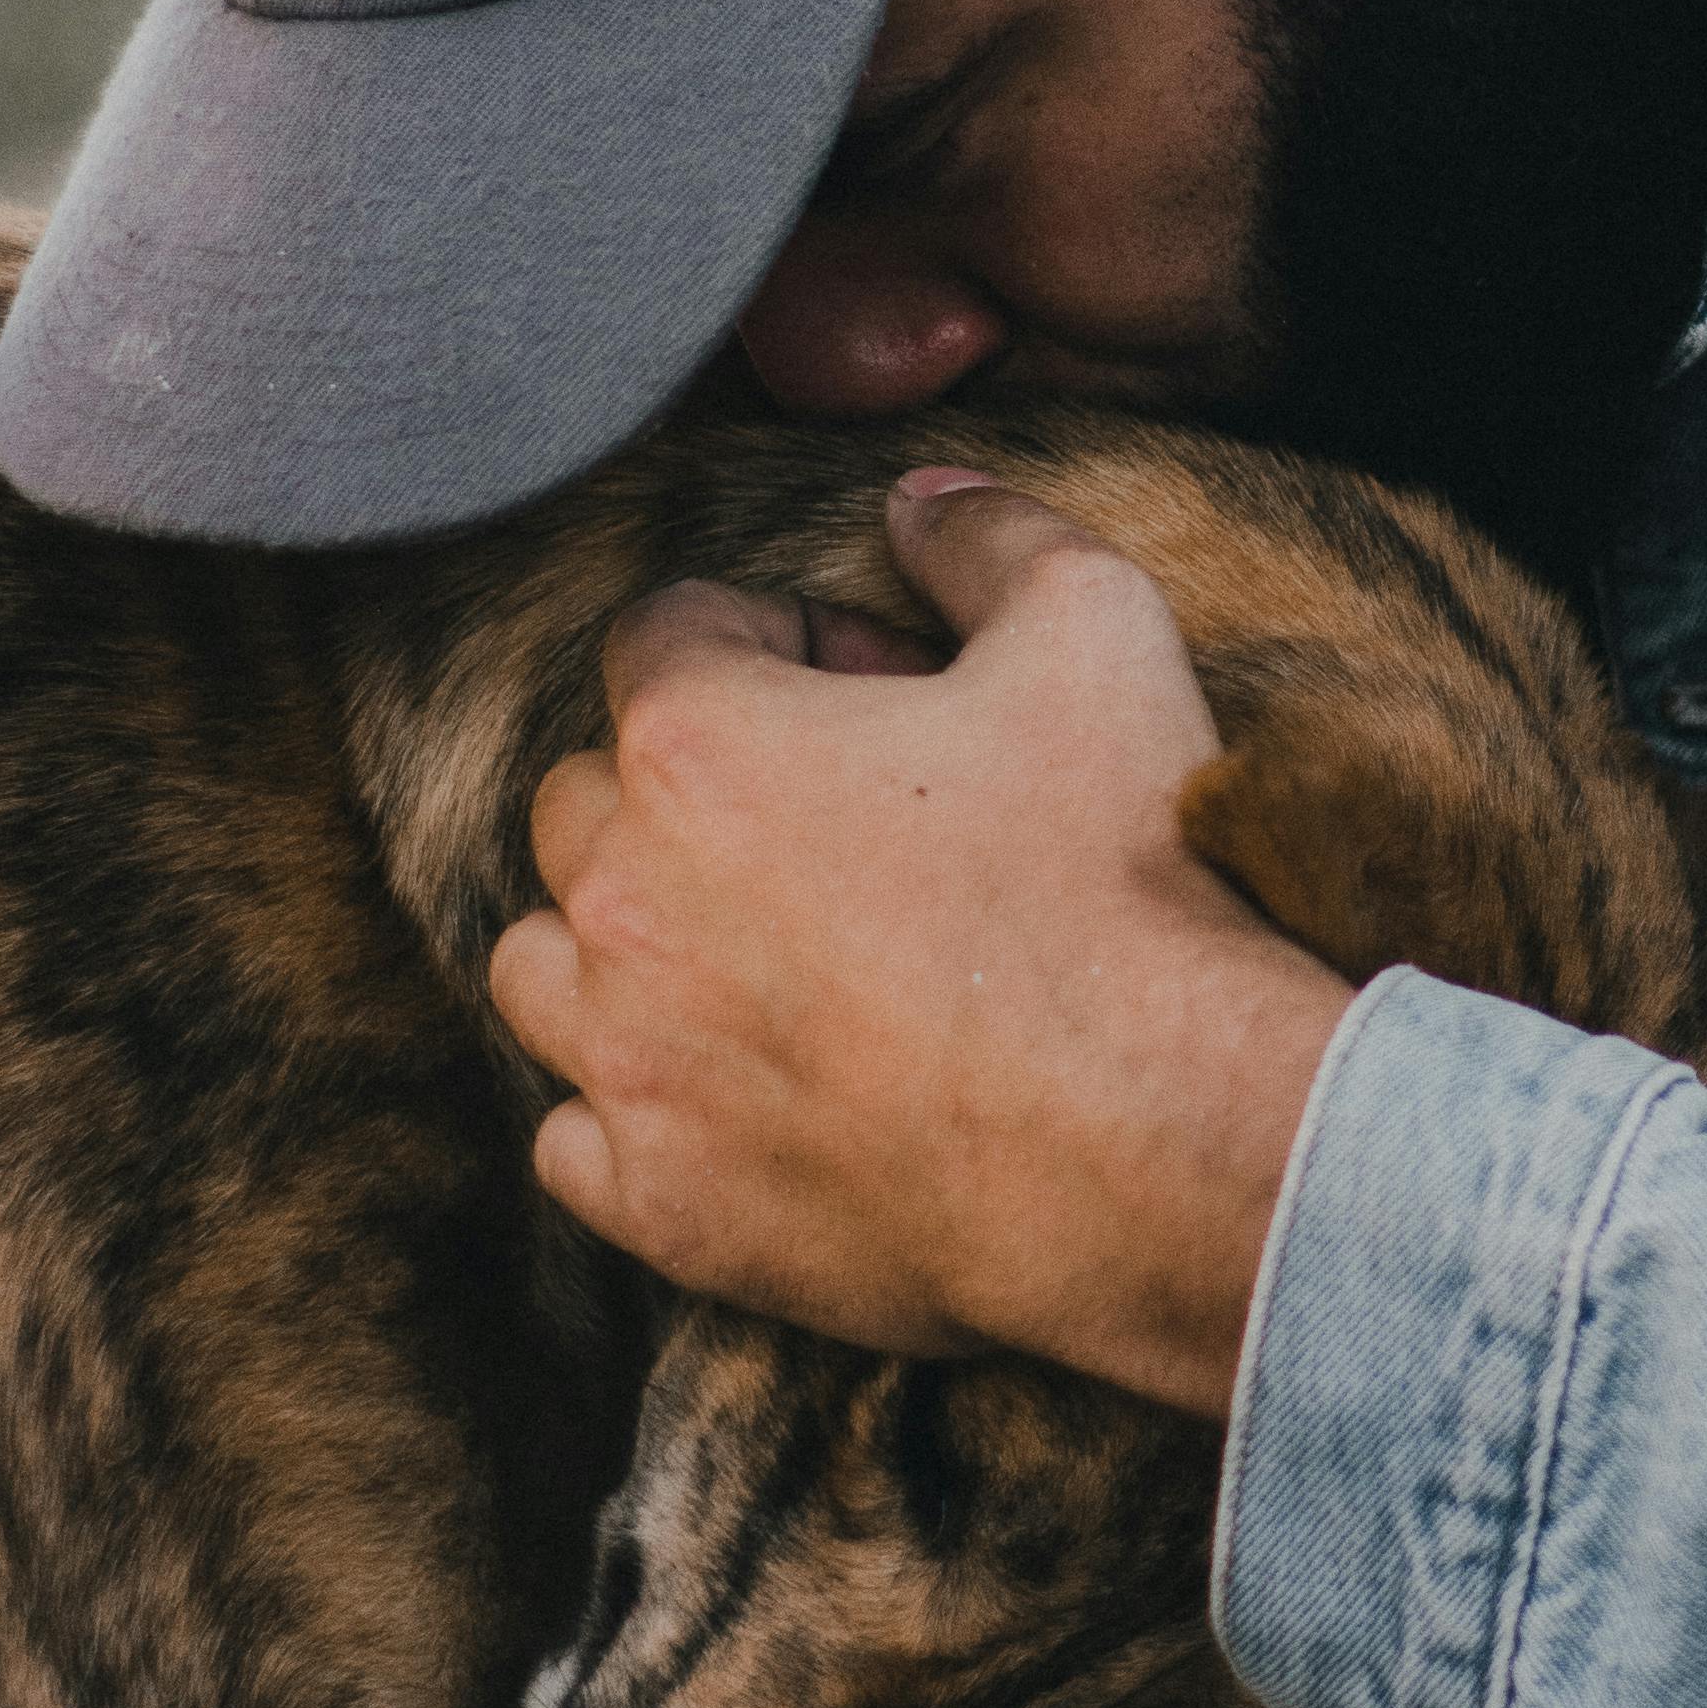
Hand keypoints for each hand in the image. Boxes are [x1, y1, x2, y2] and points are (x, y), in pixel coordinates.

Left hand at [488, 472, 1353, 1415]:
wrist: (1166, 1143)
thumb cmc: (1125, 883)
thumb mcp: (1096, 631)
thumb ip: (987, 538)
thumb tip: (918, 501)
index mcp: (695, 742)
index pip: (663, 634)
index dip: (774, 640)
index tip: (870, 688)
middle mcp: (625, 900)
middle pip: (581, 799)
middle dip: (683, 788)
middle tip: (834, 821)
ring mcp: (631, 1065)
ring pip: (540, 967)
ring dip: (620, 943)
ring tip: (754, 956)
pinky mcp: (665, 1205)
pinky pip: (569, 1140)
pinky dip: (628, 1110)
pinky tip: (735, 1093)